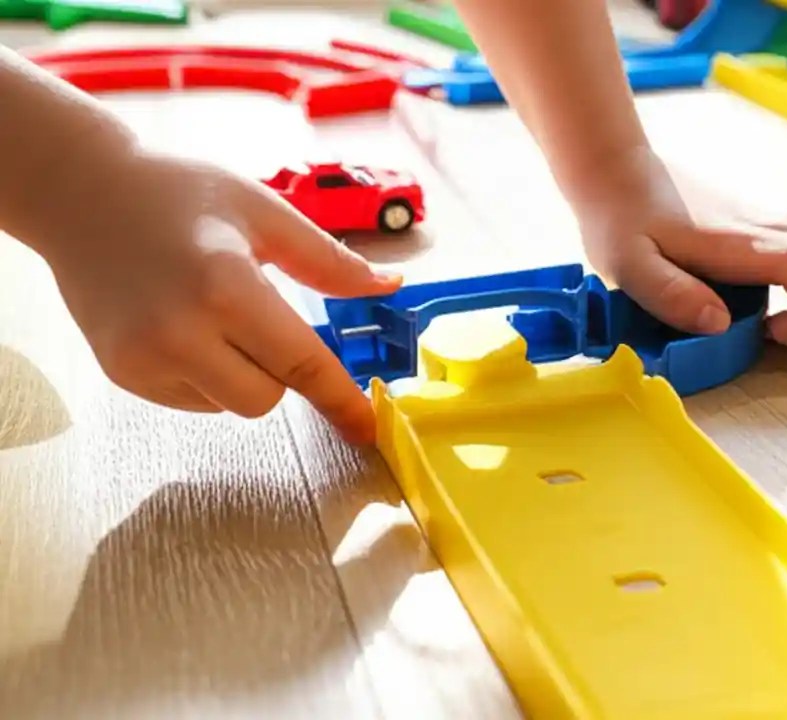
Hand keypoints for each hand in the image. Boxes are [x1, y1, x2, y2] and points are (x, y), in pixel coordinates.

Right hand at [37, 151, 400, 443]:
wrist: (79, 191)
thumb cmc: (178, 192)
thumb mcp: (264, 212)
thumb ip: (329, 261)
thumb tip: (388, 287)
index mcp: (225, 286)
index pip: (301, 363)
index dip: (340, 399)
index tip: (366, 429)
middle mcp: (179, 332)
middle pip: (268, 399)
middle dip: (282, 370)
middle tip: (263, 316)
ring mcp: (143, 358)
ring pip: (230, 404)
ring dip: (243, 373)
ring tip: (212, 312)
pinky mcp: (121, 373)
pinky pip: (193, 399)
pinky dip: (206, 375)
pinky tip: (182, 325)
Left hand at [570, 148, 786, 343]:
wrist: (616, 170)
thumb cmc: (620, 219)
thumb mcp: (629, 265)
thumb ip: (671, 295)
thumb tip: (718, 324)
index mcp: (746, 242)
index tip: (773, 332)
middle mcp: (768, 227)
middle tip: (774, 330)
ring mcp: (766, 222)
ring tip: (763, 318)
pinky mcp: (758, 223)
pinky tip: (748, 295)